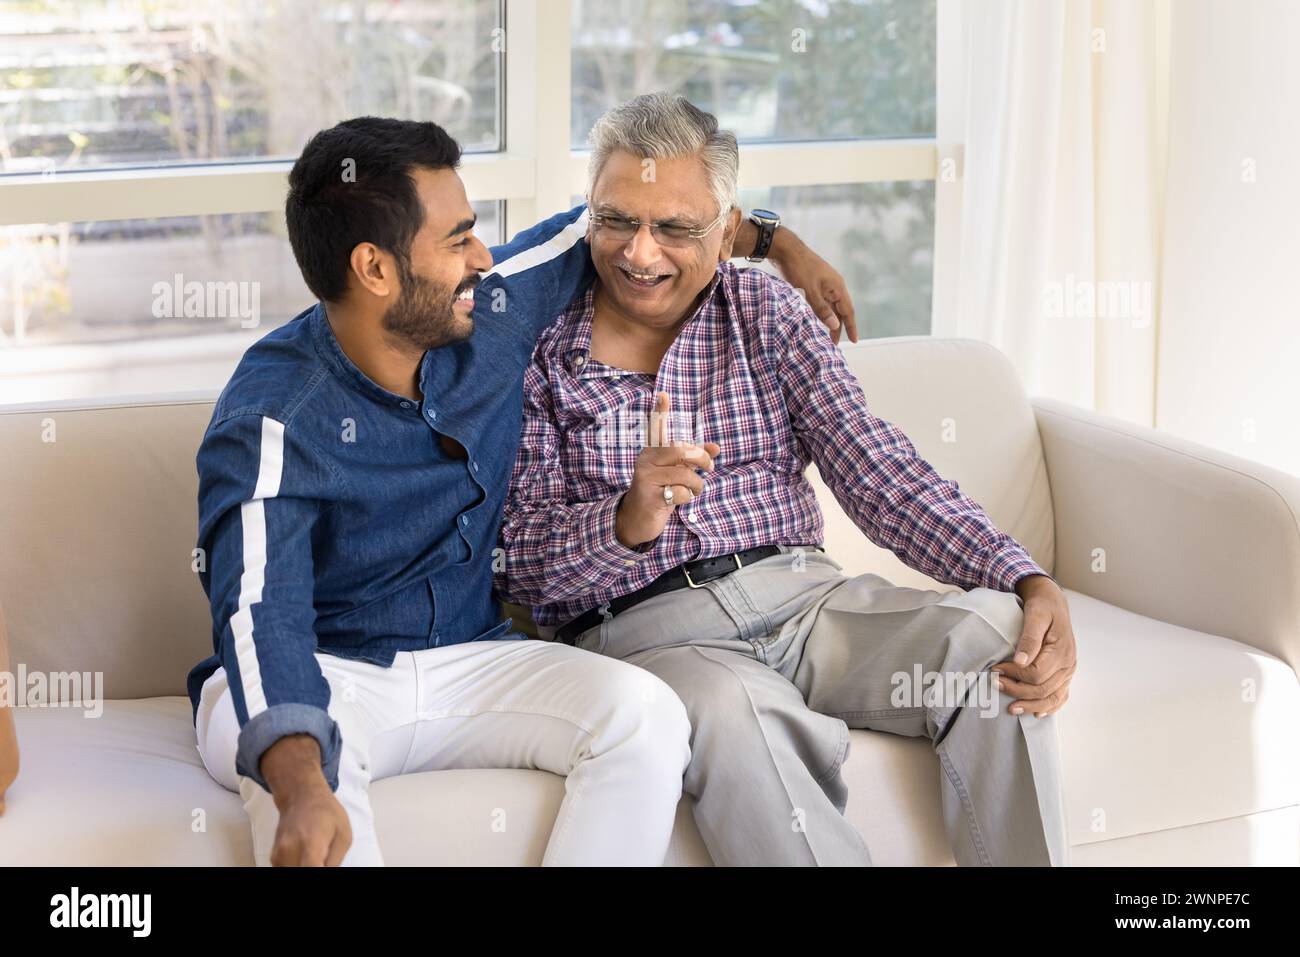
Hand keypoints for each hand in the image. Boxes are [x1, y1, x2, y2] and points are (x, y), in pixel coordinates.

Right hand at [261, 734, 351, 865]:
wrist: (301, 796)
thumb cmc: (327, 813)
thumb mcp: (344, 836)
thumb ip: (335, 862)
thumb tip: (327, 874)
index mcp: (311, 843)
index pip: (310, 869)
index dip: (317, 872)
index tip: (324, 865)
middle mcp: (289, 850)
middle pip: (299, 872)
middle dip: (313, 869)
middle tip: (322, 860)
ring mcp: (278, 854)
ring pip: (292, 871)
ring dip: (304, 868)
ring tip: (315, 857)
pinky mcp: (274, 858)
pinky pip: (286, 869)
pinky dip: (297, 866)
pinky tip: (305, 857)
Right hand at [614, 392, 718, 548]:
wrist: (638, 519)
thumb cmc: (660, 491)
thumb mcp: (677, 473)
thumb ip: (694, 460)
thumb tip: (716, 448)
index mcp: (653, 452)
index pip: (656, 427)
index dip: (660, 411)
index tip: (664, 394)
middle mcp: (646, 460)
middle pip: (681, 451)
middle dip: (702, 459)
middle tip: (710, 468)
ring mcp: (646, 477)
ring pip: (685, 474)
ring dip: (696, 485)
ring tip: (693, 490)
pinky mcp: (650, 496)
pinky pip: (680, 492)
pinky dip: (686, 498)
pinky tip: (678, 500)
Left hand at [769, 228, 857, 344]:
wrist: (786, 249)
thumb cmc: (799, 268)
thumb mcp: (809, 291)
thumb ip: (822, 309)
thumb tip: (835, 325)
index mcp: (837, 287)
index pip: (848, 311)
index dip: (851, 327)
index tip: (854, 341)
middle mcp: (834, 285)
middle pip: (839, 311)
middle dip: (837, 327)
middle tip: (833, 344)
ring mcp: (824, 284)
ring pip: (829, 306)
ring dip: (827, 320)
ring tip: (823, 336)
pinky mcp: (813, 283)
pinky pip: (820, 301)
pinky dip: (819, 312)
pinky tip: (814, 320)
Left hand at [992, 575, 1077, 717]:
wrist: (1053, 603)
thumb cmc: (1043, 608)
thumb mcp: (1035, 616)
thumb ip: (1029, 639)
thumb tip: (1019, 662)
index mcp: (1061, 651)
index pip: (1036, 674)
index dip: (1014, 675)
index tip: (996, 669)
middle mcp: (1068, 665)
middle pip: (1042, 689)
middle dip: (1017, 691)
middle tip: (995, 684)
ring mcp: (1068, 672)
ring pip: (1052, 697)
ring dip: (1031, 705)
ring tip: (1012, 709)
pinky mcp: (1065, 674)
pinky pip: (1060, 696)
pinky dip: (1049, 706)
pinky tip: (1036, 713)